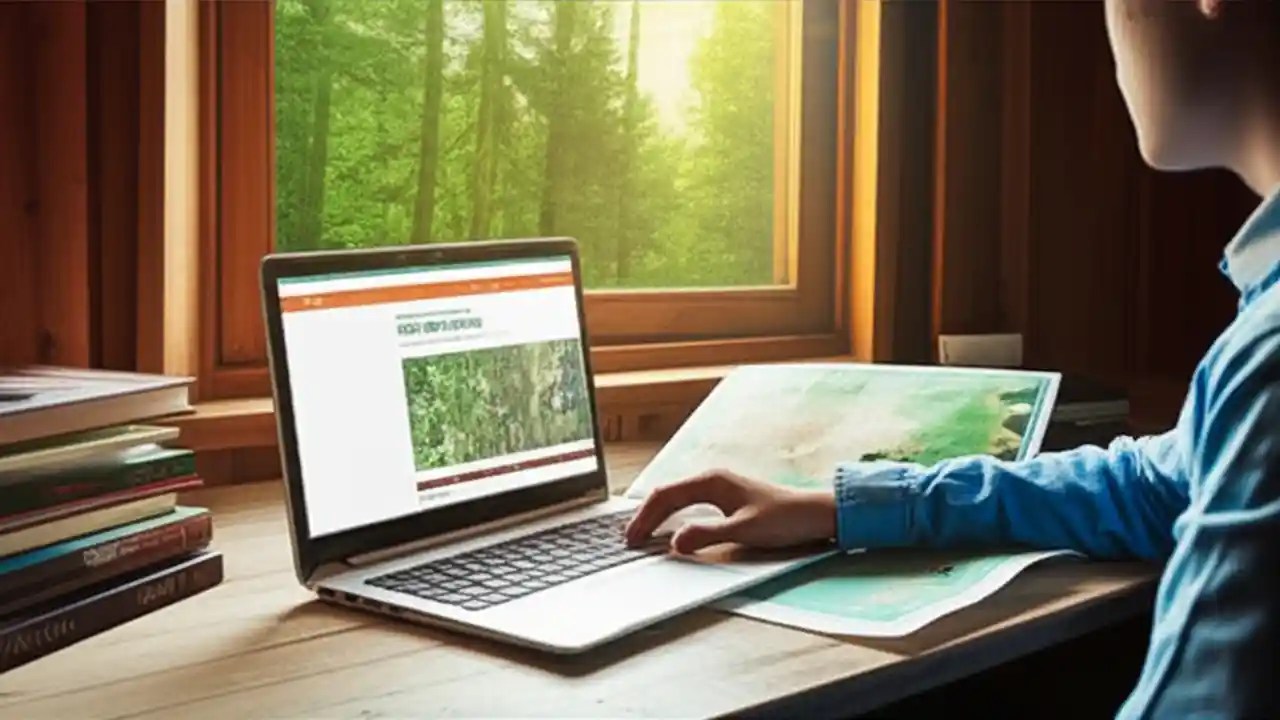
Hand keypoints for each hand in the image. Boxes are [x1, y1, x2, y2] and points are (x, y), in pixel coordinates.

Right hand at [624, 470, 836, 554]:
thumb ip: (707, 535)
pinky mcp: (727, 500)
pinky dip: (673, 518)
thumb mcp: (744, 530)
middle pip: (667, 495)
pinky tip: (670, 532)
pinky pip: (689, 505)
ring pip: (677, 499)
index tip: (632, 538)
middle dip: (646, 517)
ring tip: (642, 536)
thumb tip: (675, 544)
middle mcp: (713, 480)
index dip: (645, 517)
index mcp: (712, 481)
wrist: (815, 515)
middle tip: (630, 541)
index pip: (666, 496)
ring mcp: (719, 489)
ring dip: (657, 517)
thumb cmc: (784, 519)